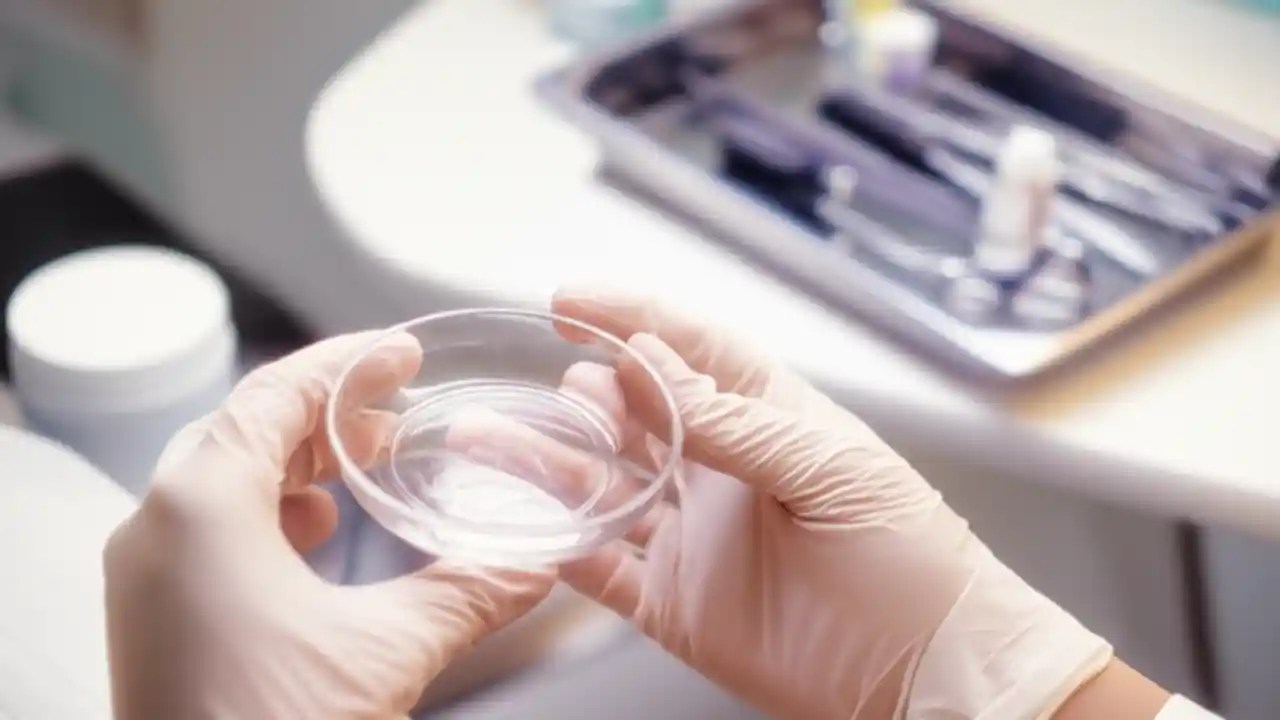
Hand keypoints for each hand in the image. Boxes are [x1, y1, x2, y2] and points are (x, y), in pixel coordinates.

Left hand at [103, 334, 553, 718]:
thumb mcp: (388, 653)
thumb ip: (469, 593)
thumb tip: (539, 564)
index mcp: (201, 505)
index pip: (275, 394)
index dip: (347, 362)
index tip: (402, 352)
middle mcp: (156, 526)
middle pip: (246, 430)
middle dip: (327, 414)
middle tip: (398, 410)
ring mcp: (146, 574)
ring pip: (222, 477)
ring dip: (297, 461)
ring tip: (366, 464)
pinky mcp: (153, 616)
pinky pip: (206, 527)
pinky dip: (267, 510)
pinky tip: (316, 533)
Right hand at [551, 288, 1112, 719]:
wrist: (929, 674)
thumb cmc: (910, 559)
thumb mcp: (830, 470)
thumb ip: (733, 421)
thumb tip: (650, 359)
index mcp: (768, 423)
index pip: (690, 351)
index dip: (632, 319)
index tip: (572, 301)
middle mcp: (722, 472)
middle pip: (634, 414)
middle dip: (590, 390)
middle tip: (565, 384)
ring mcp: (694, 538)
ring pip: (602, 485)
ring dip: (547, 458)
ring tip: (492, 431)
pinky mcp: (674, 604)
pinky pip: (600, 568)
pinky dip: (559, 544)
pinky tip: (525, 520)